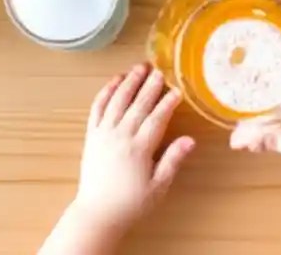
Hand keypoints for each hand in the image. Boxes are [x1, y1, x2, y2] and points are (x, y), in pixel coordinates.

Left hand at [70, 65, 195, 233]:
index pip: (157, 119)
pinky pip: (97, 108)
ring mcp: (103, 133)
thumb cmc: (131, 203)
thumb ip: (172, 161)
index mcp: (139, 149)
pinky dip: (105, 92)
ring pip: (117, 101)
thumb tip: (190, 140)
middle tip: (160, 70)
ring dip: (129, 82)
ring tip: (140, 67)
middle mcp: (120, 136)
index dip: (168, 103)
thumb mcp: (158, 187)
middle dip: (150, 86)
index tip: (178, 89)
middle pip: (138, 105)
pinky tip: (114, 81)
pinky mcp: (91, 135)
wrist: (97, 213)